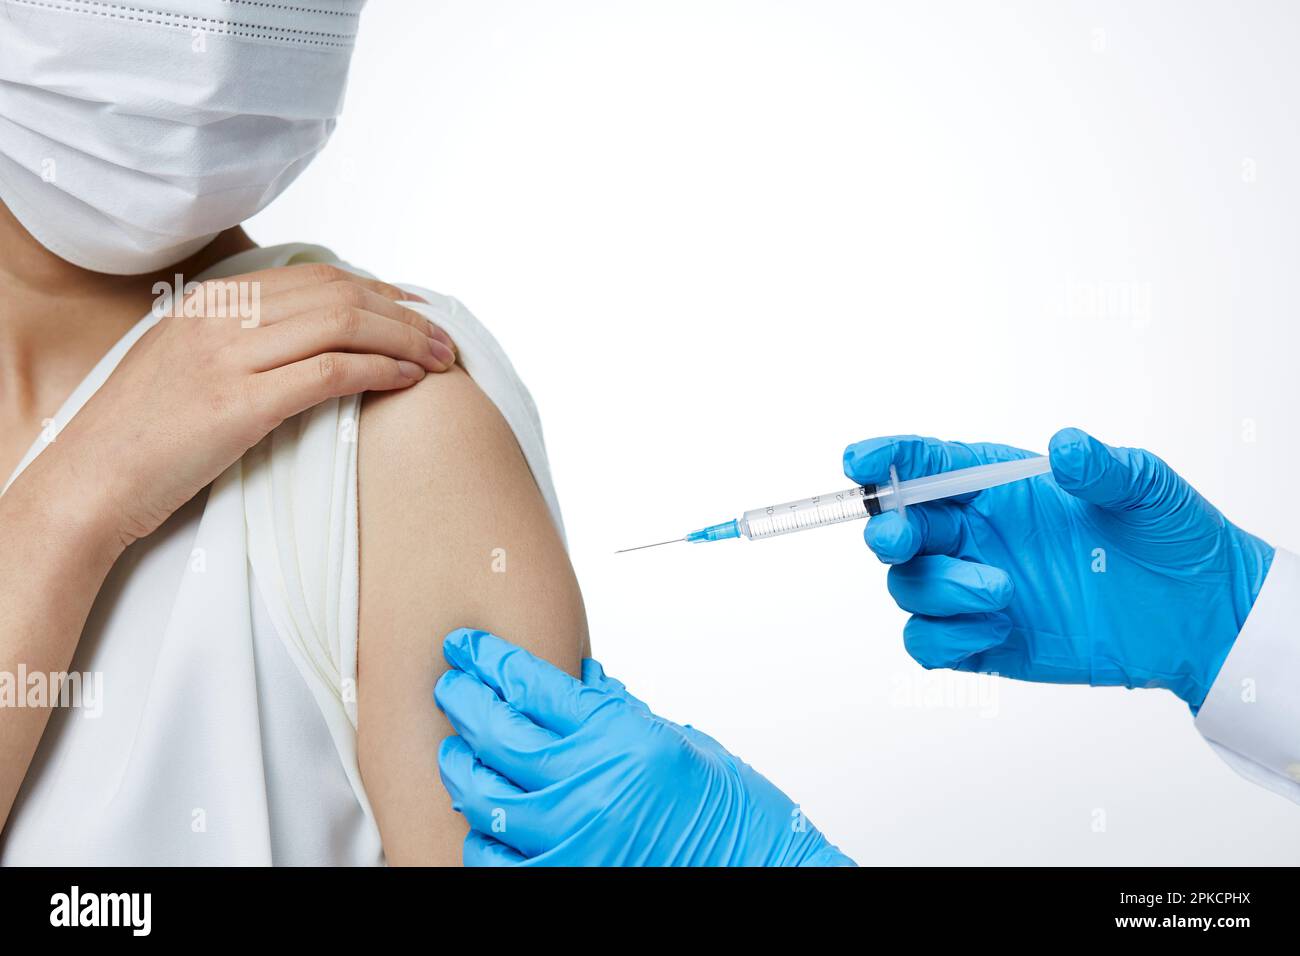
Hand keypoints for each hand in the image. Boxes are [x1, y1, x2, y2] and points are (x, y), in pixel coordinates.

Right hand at [25, 263, 455, 555]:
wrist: (91, 480)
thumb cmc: (143, 432)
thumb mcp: (187, 360)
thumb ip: (242, 336)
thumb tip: (312, 332)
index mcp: (211, 299)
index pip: (318, 277)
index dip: (380, 292)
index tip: (416, 312)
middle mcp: (222, 316)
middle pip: (341, 295)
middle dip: (405, 315)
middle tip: (445, 338)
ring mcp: (229, 356)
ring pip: (343, 325)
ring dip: (405, 341)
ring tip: (441, 361)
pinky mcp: (240, 404)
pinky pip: (329, 372)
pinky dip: (378, 370)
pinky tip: (406, 380)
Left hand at [434, 628, 853, 866]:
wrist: (756, 868)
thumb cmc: (727, 807)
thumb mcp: (675, 739)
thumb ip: (617, 711)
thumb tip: (579, 678)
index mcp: (621, 737)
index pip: (532, 685)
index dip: (490, 660)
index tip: (468, 647)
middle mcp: (591, 784)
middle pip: (495, 733)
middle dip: (462, 701)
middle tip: (449, 684)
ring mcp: (572, 838)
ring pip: (483, 795)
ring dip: (460, 766)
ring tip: (455, 750)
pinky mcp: (564, 878)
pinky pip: (494, 857)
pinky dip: (481, 834)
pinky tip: (481, 818)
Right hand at [843, 428, 1273, 709]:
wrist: (1199, 616)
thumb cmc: (1169, 539)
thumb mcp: (1148, 489)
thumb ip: (1104, 467)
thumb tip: (1066, 447)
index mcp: (995, 483)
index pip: (922, 464)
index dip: (885, 458)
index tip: (862, 461)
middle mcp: (973, 532)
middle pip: (895, 526)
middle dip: (886, 529)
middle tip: (900, 536)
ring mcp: (972, 587)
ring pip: (907, 586)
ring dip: (937, 587)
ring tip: (1001, 593)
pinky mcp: (981, 640)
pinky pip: (927, 643)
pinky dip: (944, 638)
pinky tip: (995, 631)